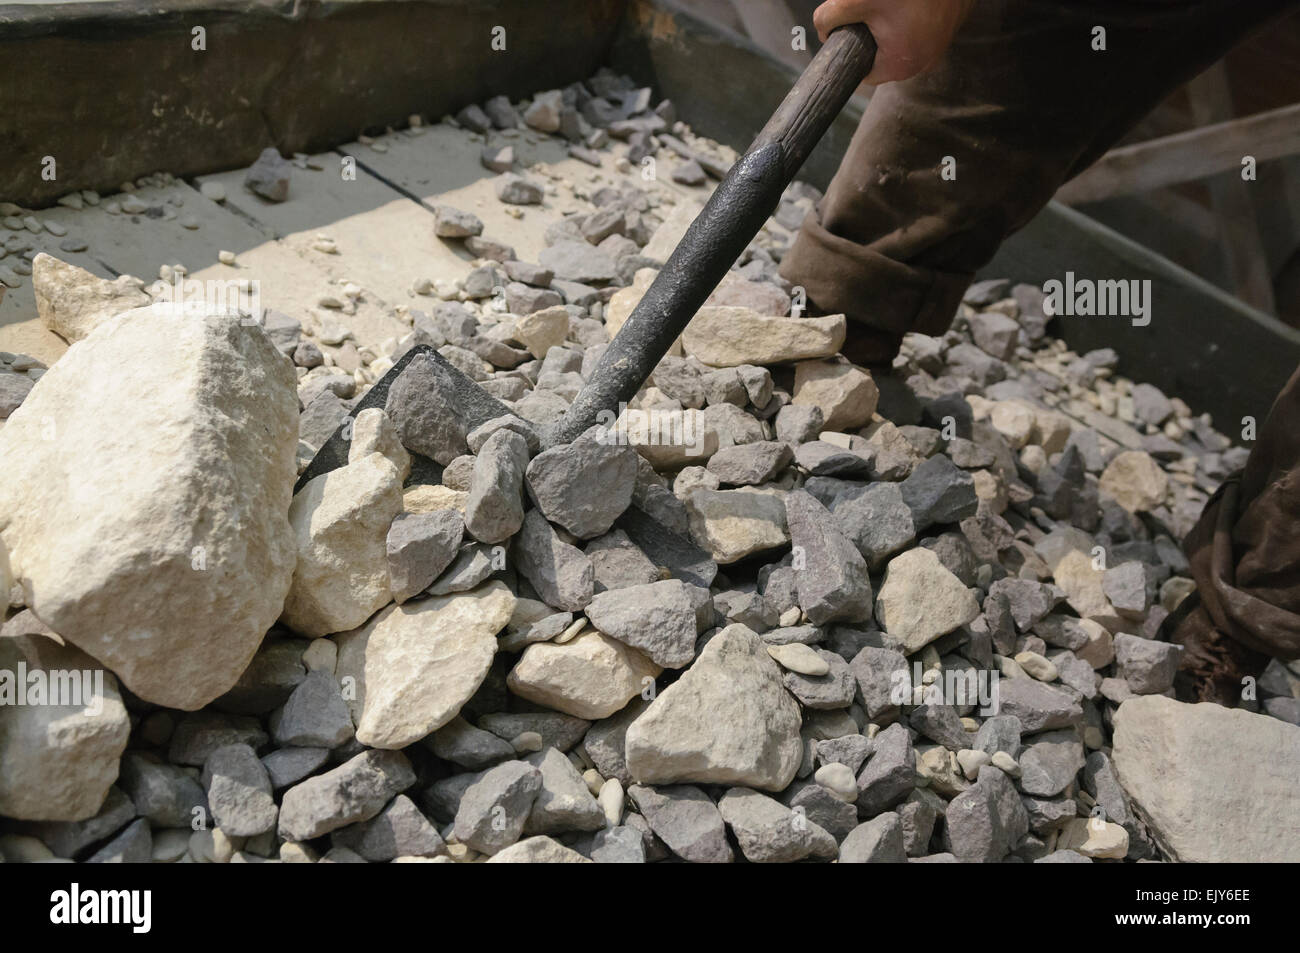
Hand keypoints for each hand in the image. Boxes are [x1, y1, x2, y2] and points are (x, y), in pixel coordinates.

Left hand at [813, 0, 973, 84]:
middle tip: (871, 7)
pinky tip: (911, 1)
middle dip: (872, 33)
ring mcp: (940, 44)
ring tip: (893, 3)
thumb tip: (822, 30)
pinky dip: (912, 14)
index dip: (851, 51)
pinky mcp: (949, 25)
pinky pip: (922, 27)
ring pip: (903, 39)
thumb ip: (829, 18)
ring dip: (892, 22)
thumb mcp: (856, 0)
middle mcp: (925, 61)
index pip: (865, 73)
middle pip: (884, 56)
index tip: (849, 30)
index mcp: (901, 64)